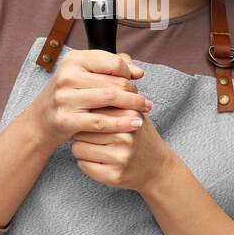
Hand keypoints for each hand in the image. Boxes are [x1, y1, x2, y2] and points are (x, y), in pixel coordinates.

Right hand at [27, 50, 152, 150]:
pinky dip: (122, 123)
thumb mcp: (84, 74)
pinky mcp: (67, 120)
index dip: (129, 72)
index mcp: (73, 60)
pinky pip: (101, 122)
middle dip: (133, 92)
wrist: (42, 120)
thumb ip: (111, 67)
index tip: (137, 80)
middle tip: (144, 101)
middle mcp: (67, 76)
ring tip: (145, 110)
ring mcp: (65, 98)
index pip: (113, 62)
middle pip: (114, 81)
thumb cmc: (70, 95)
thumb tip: (137, 72)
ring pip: (110, 99)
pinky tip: (135, 123)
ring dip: (133, 106)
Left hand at [71, 54, 171, 191]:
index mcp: (130, 114)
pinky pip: (83, 165)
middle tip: (86, 127)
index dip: (86, 108)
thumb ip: (124, 80)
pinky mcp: (113, 176)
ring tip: (93, 143)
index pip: (93, 105)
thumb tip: (119, 58)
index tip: (87, 110)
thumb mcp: (135, 105)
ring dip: (81, 144)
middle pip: (83, 125)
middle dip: (81, 126)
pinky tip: (96, 157)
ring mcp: (121, 157)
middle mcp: (128, 135)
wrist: (155, 167)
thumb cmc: (139, 132)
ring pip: (78, 147)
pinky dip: (85, 161)